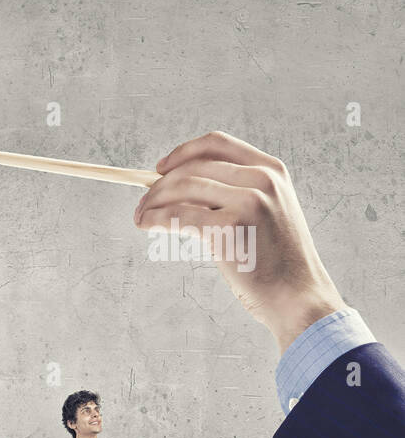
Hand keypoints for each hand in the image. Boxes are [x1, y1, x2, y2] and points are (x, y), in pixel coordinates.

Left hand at [135, 131, 345, 352]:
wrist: (296, 294)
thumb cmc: (274, 259)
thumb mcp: (266, 211)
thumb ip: (233, 193)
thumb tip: (179, 186)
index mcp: (271, 170)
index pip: (217, 143)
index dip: (182, 152)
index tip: (160, 168)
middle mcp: (262, 180)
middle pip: (193, 168)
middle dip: (159, 184)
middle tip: (143, 201)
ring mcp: (248, 202)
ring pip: (182, 189)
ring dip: (152, 201)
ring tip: (141, 215)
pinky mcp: (229, 228)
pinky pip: (178, 216)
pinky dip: (154, 218)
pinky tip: (145, 225)